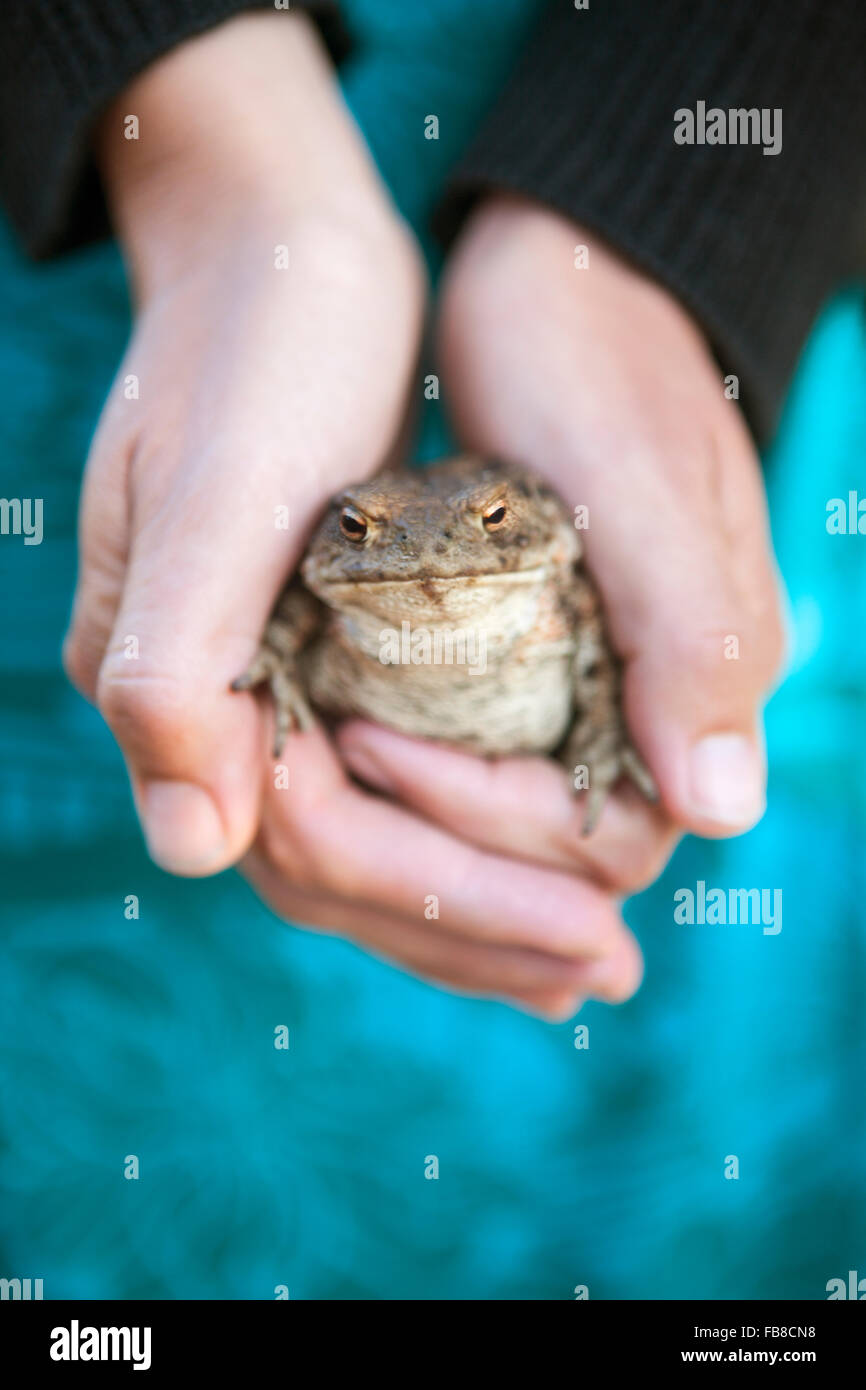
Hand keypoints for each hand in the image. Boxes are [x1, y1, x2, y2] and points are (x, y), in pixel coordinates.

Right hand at [64, 17, 638, 1017]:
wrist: (270, 249)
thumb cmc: (256, 345)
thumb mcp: (214, 490)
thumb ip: (176, 670)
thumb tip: (193, 851)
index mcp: (164, 682)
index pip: (311, 845)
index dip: (448, 901)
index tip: (586, 934)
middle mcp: (198, 707)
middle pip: (337, 876)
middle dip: (476, 933)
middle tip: (608, 975)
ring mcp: (251, 687)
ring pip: (363, 846)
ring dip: (474, 910)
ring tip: (583, 954)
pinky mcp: (310, 655)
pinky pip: (383, 785)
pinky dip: (461, 837)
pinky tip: (534, 856)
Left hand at [341, 195, 784, 872]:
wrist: (563, 276)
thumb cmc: (592, 365)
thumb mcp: (640, 495)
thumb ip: (692, 643)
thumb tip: (720, 811)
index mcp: (698, 683)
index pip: (600, 840)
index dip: (484, 821)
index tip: (374, 745)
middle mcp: (652, 705)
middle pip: (555, 859)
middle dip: (438, 844)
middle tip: (326, 766)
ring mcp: (595, 684)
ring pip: (514, 828)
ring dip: (419, 835)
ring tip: (317, 778)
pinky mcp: (538, 653)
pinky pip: (485, 760)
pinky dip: (416, 782)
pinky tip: (342, 752)